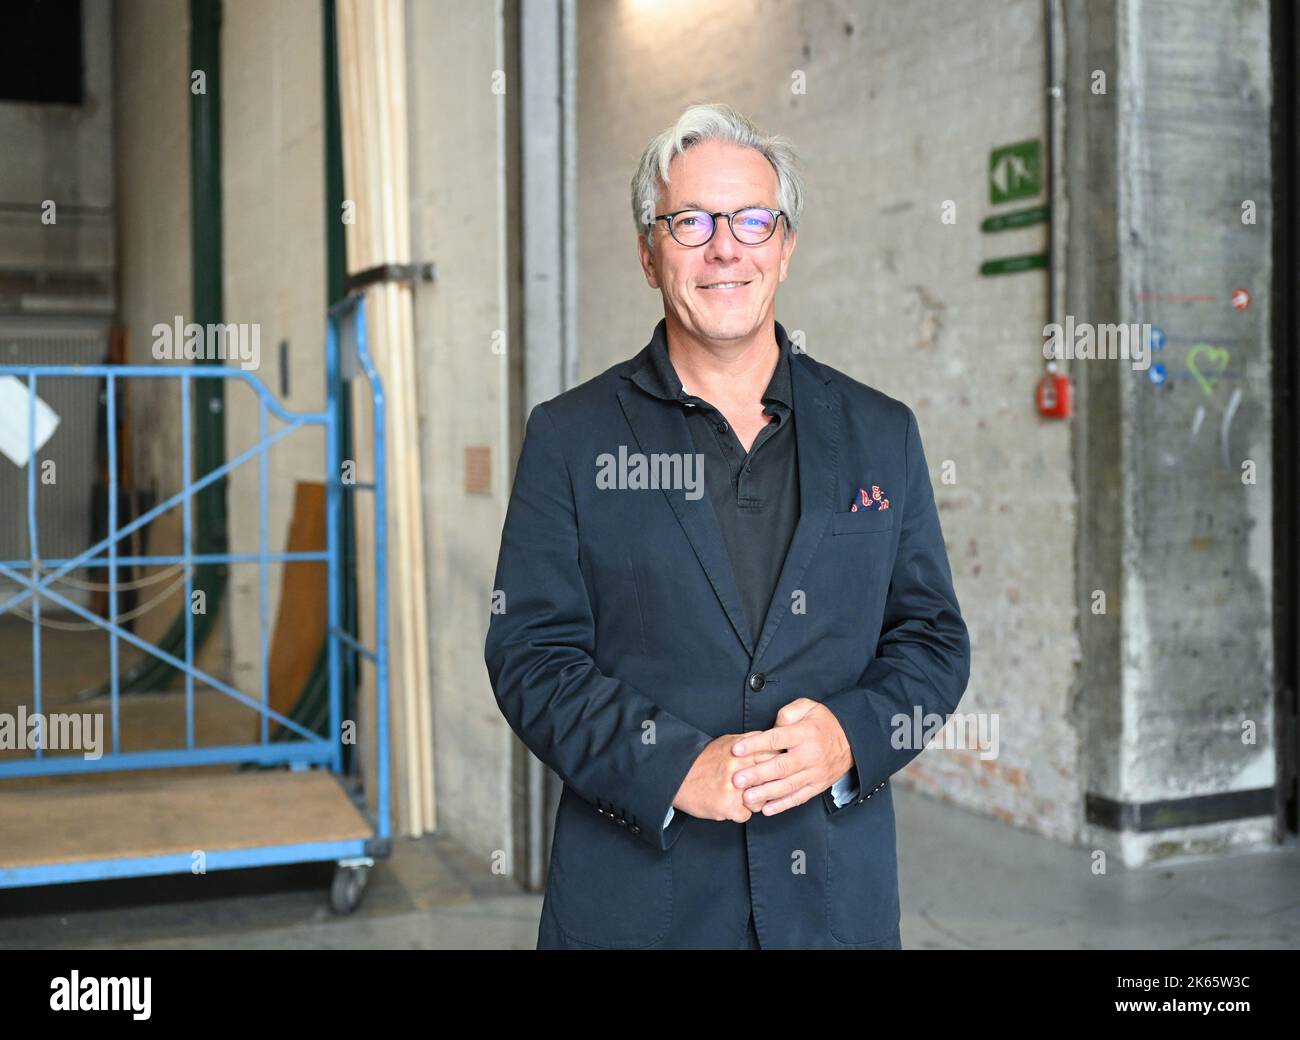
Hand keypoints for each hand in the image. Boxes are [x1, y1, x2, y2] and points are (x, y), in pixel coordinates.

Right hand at [672, 734, 782, 822]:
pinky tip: (729, 805)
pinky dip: (739, 813)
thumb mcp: (725, 743)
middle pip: (771, 779)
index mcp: (740, 751)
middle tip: (759, 786)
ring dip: (753, 801)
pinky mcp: (727, 806)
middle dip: (768, 784)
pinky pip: (747, 815)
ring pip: (761, 800)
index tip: (774, 769)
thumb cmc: (702, 761)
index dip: (776, 764)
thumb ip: (749, 742)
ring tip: (739, 797)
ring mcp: (734, 788)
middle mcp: (739, 768)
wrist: (676, 778)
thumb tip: (770, 740)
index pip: (773, 756)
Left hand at [728, 698, 852, 816]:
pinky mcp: (818, 786)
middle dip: (757, 775)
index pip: (776, 739)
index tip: (737, 749)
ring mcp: (814, 773)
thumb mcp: (807, 707)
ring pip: (788, 786)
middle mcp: (810, 755)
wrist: (852, 740)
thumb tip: (771, 727)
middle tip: (737, 780)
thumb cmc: (823, 722)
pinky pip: (799, 798)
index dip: (755, 744)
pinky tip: (766, 809)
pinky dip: (782, 805)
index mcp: (804, 733)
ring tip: (747, 798)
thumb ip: (787, 714)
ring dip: (766, 793)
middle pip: (780, 766)